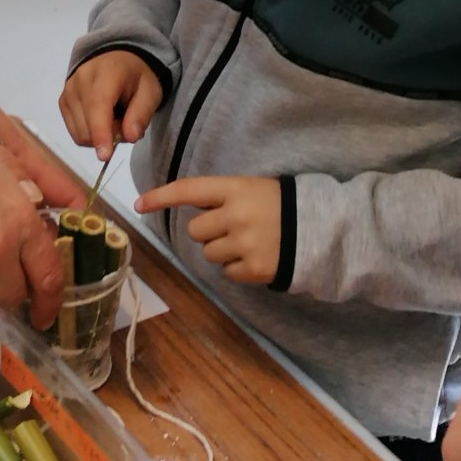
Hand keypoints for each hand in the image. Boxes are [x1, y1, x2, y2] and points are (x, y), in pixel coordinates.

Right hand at [59, 51, 163, 163]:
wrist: (117, 58)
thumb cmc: (136, 76)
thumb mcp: (151, 92)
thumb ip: (142, 114)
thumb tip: (130, 137)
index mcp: (106, 73)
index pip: (98, 105)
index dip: (101, 132)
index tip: (105, 156)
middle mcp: (80, 80)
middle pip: (87, 126)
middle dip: (108, 136)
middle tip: (126, 123)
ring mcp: (68, 90)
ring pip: (79, 133)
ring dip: (98, 136)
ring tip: (113, 118)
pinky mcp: (62, 100)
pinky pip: (74, 130)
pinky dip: (89, 132)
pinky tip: (100, 118)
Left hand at [136, 174, 281, 285]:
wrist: (321, 229)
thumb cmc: (281, 204)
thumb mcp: (251, 188)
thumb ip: (221, 197)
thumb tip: (187, 207)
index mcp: (235, 188)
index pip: (188, 190)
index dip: (161, 196)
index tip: (139, 205)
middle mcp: (236, 214)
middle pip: (195, 230)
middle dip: (208, 231)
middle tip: (232, 227)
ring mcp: (245, 243)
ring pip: (208, 253)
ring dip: (222, 250)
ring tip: (248, 241)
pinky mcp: (255, 268)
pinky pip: (226, 272)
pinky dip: (237, 268)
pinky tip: (256, 256)